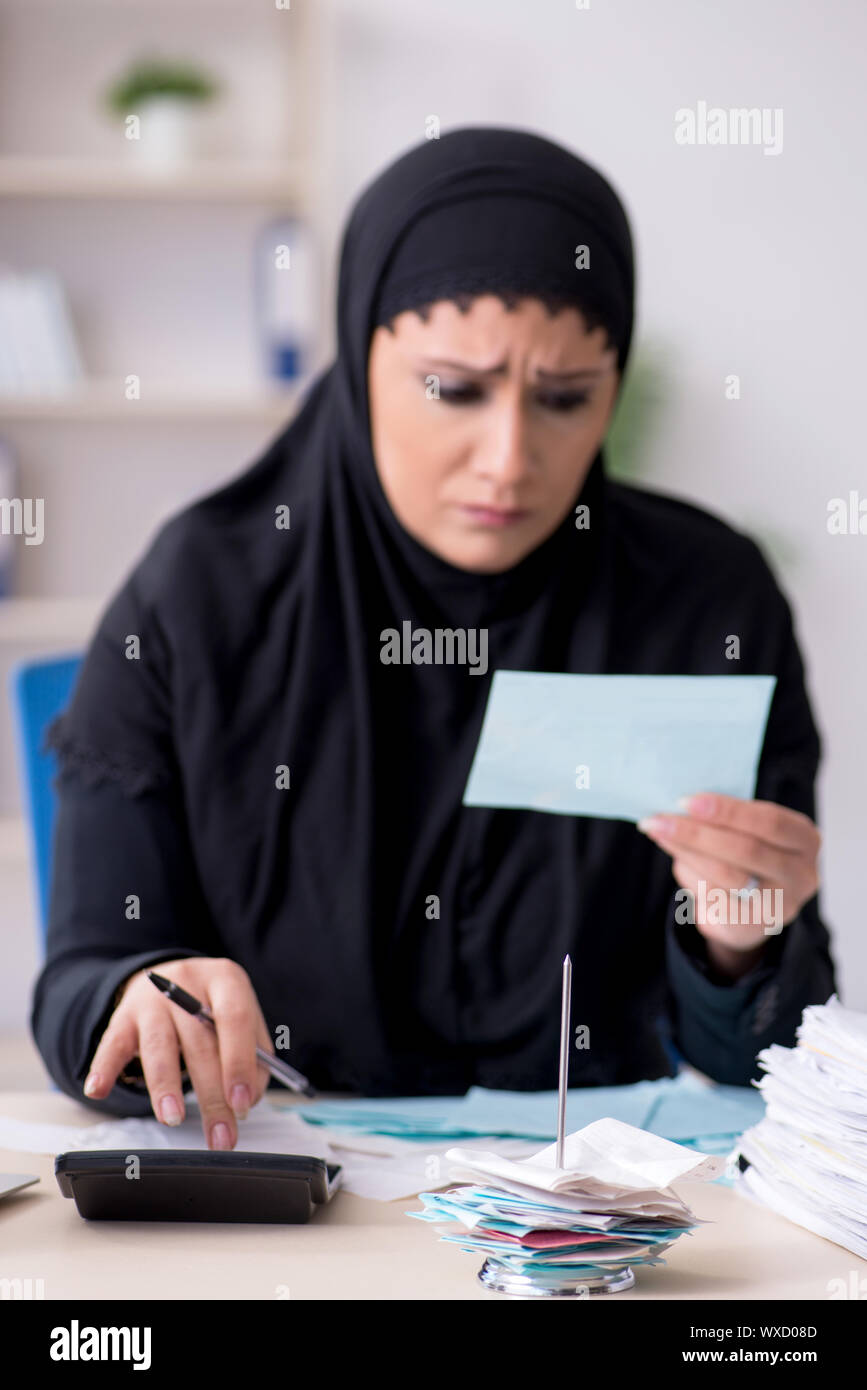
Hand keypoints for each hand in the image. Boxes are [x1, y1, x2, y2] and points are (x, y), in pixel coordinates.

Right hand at [82, 957, 271, 1149]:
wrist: (170, 981)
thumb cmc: (212, 1007)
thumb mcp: (242, 1018)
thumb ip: (254, 1056)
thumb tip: (247, 1098)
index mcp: (225, 979)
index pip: (235, 1019)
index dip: (239, 1063)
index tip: (241, 1103)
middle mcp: (187, 985)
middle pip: (199, 1043)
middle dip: (211, 1097)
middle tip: (221, 1136)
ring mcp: (152, 1000)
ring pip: (158, 1047)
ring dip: (166, 1087)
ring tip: (173, 1119)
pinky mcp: (123, 1017)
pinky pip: (111, 1045)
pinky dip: (103, 1069)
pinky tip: (97, 1091)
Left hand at [637, 792, 820, 967]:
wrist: (750, 911)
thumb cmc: (747, 855)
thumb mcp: (749, 831)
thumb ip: (728, 818)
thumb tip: (680, 805)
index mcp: (805, 839)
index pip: (769, 821)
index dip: (727, 811)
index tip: (686, 801)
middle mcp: (802, 874)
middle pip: (746, 850)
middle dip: (698, 832)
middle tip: (659, 819)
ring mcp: (781, 905)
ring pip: (727, 875)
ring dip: (687, 852)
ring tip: (657, 832)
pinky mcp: (753, 927)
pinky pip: (715, 898)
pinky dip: (690, 876)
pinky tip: (676, 860)